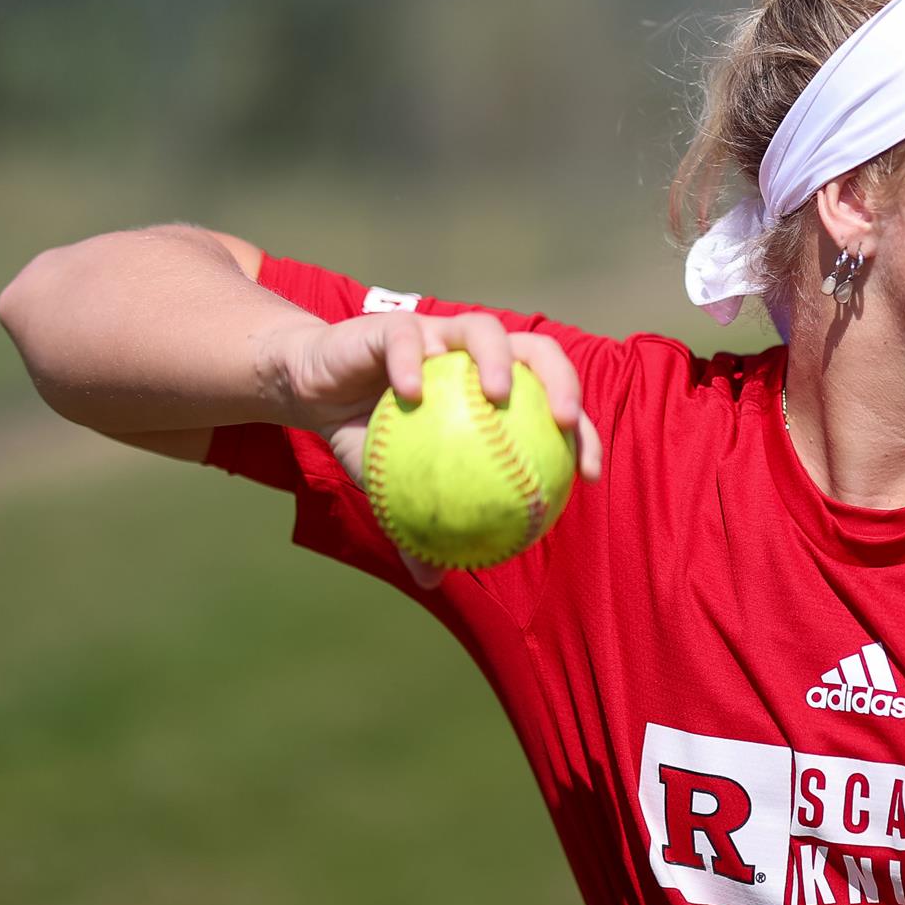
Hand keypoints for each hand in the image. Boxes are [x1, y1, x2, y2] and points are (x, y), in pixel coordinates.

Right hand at [268, 310, 602, 586]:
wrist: (315, 394)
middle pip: (540, 350)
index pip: (556, 404)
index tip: (588, 474)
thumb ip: (418, 524)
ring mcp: (440, 335)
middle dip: (564, 381)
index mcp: (496, 389)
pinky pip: (408, 338)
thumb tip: (432, 580)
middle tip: (563, 422)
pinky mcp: (394, 325)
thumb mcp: (393, 486)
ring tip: (498, 394)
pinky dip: (412, 362)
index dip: (583, 433)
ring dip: (497, 359)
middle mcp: (477, 355)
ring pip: (484, 329)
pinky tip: (411, 394)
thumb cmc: (371, 440)